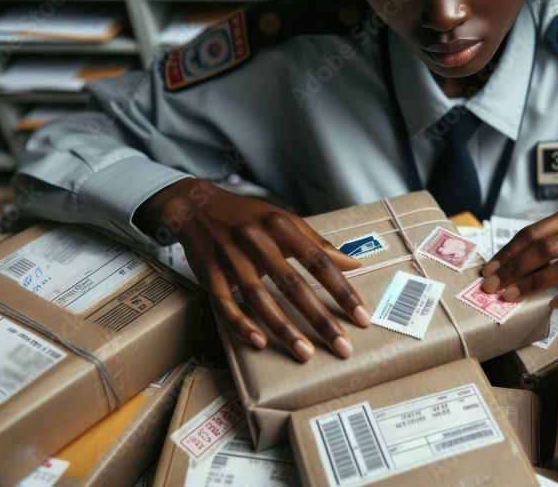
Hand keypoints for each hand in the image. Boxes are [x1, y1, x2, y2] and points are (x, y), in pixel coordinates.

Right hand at [134, 178, 369, 361]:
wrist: (196, 204)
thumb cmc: (248, 216)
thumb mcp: (285, 220)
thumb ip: (318, 244)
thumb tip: (354, 264)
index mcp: (281, 226)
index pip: (319, 262)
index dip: (342, 291)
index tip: (361, 316)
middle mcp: (257, 241)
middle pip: (293, 284)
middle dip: (320, 318)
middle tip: (342, 346)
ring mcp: (231, 257)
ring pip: (260, 298)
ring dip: (284, 328)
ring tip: (305, 353)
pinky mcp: (208, 273)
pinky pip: (225, 303)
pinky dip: (241, 323)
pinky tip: (259, 342)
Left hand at [479, 205, 557, 307]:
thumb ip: (556, 235)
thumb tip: (517, 259)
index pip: (533, 233)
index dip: (508, 252)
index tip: (489, 269)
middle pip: (544, 249)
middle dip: (514, 269)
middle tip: (493, 286)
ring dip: (535, 284)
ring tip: (514, 297)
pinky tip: (553, 305)